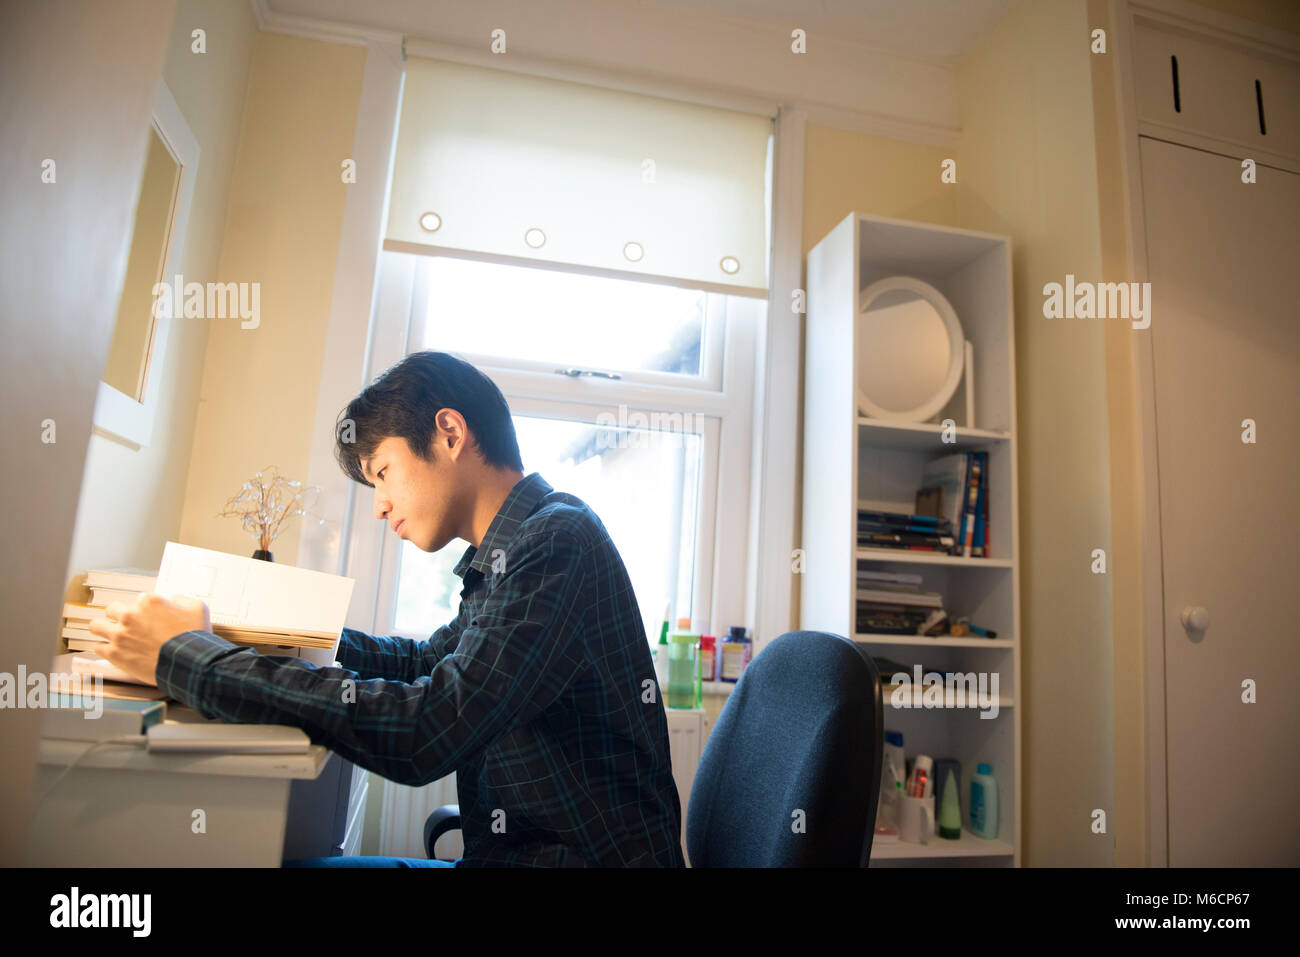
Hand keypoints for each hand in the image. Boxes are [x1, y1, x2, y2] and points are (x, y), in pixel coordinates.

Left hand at [87, 592, 210, 685]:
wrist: (188, 663)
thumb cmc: (193, 636)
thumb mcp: (197, 607)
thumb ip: (180, 600)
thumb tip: (172, 601)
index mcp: (148, 602)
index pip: (139, 599)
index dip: (146, 609)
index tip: (151, 617)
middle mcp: (130, 615)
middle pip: (112, 609)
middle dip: (119, 615)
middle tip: (127, 624)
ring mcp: (120, 635)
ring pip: (96, 626)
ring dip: (103, 629)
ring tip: (110, 634)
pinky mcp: (114, 654)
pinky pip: (98, 648)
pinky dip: (105, 649)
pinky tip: (114, 651)